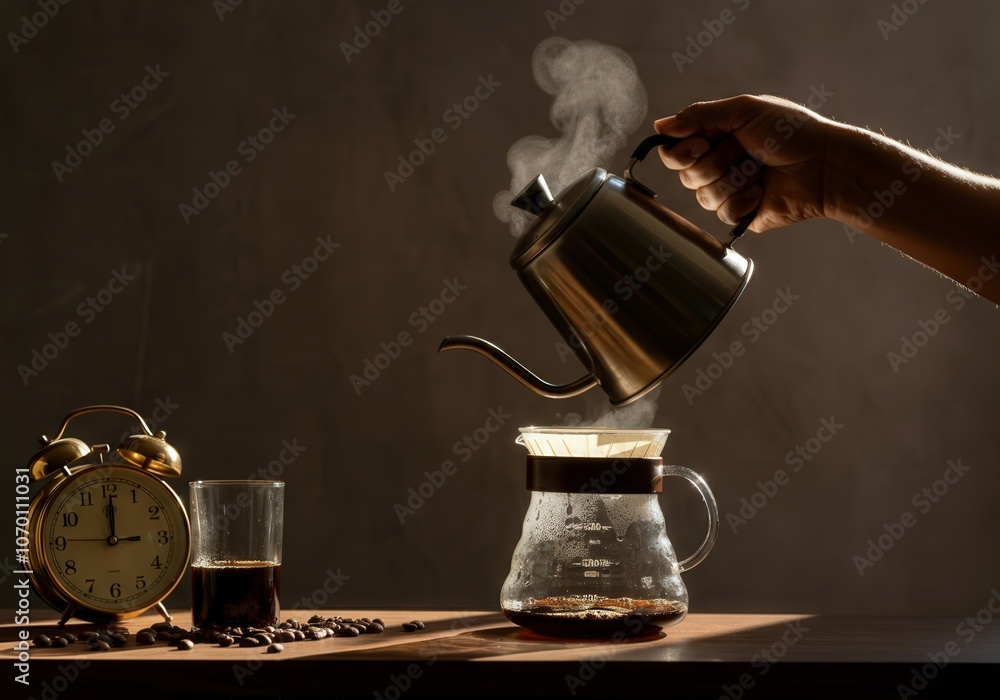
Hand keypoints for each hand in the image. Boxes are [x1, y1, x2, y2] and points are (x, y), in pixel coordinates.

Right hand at [654, 94, 836, 231]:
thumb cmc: (790, 131)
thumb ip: (698, 116)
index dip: (682, 152)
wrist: (822, 164)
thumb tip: (660, 127)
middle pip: (686, 176)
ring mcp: (729, 191)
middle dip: (717, 163)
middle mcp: (718, 164)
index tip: (703, 143)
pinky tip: (762, 192)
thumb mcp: (742, 109)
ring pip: (704, 197)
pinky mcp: (742, 214)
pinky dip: (742, 201)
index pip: (674, 153)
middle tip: (745, 152)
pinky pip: (723, 215)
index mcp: (715, 137)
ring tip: (759, 171)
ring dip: (733, 181)